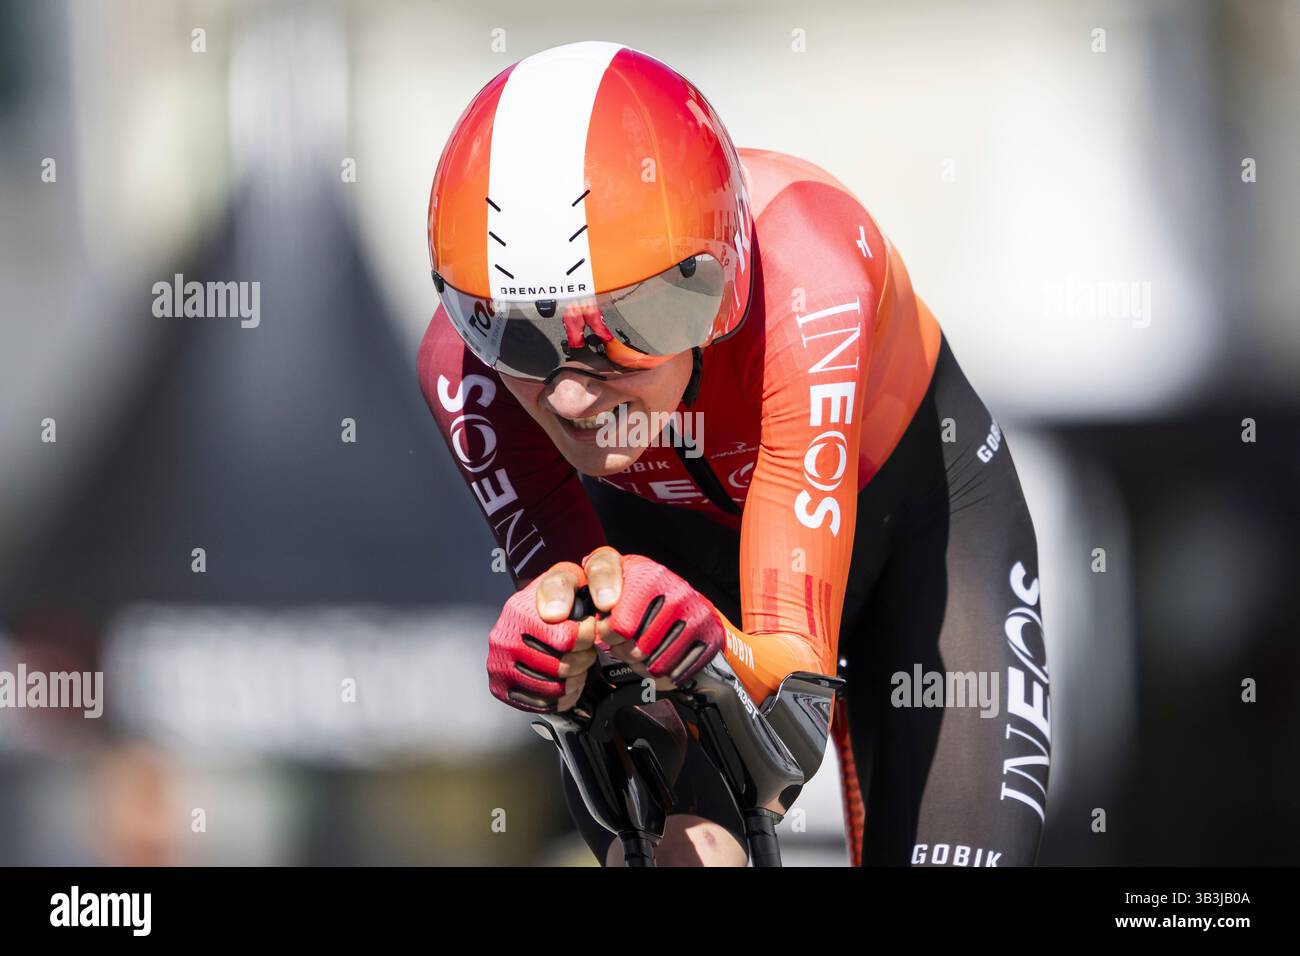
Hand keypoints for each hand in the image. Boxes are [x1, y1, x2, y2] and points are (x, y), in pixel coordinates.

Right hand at [487, 562, 598, 712]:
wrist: (533, 614)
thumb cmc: (555, 599)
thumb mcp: (564, 577)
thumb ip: (564, 585)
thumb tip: (554, 613)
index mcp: (518, 612)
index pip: (565, 639)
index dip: (586, 638)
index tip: (586, 631)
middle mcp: (504, 639)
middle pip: (560, 667)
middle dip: (582, 660)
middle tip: (582, 651)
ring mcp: (500, 665)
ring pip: (553, 688)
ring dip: (574, 679)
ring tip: (575, 665)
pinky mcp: (502, 687)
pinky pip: (541, 703)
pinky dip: (561, 697)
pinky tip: (565, 681)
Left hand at [582, 547, 723, 686]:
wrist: (680, 594)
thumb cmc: (638, 585)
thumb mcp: (614, 568)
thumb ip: (600, 575)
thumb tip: (606, 603)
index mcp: (650, 576)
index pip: (620, 627)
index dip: (608, 635)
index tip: (610, 629)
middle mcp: (678, 594)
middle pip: (637, 651)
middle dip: (625, 652)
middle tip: (626, 643)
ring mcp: (698, 616)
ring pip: (657, 666)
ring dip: (643, 666)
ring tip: (641, 653)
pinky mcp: (711, 636)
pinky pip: (677, 674)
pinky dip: (663, 676)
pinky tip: (658, 661)